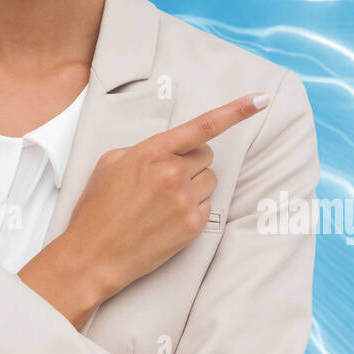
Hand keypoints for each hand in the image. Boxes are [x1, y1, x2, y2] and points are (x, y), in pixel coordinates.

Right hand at [63, 92, 269, 297]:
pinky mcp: (193, 226)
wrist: (93, 255)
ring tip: (163, 201)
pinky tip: (166, 218)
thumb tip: (170, 149)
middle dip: (192, 162)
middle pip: (207, 154)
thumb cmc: (96, 208)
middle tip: (166, 178)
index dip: (237, 110)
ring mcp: (185, 201)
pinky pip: (207, 206)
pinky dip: (192, 209)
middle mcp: (172, 174)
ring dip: (194, 186)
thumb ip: (145, 149)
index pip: (203, 125)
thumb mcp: (111, 163)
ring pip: (210, 181)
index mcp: (152, 152)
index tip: (261, 99)